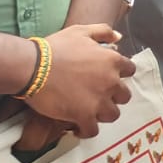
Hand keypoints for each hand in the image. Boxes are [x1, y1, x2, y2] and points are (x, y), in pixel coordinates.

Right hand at [26, 23, 135, 137]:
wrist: (32, 66)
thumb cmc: (55, 48)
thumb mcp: (81, 31)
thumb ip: (103, 32)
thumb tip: (119, 37)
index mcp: (112, 61)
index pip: (129, 71)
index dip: (119, 75)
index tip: (108, 78)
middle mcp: (110, 82)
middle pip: (124, 96)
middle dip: (113, 96)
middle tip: (97, 95)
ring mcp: (99, 101)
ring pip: (112, 114)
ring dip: (101, 114)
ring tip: (89, 111)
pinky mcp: (83, 116)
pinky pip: (92, 130)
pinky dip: (86, 130)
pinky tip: (77, 127)